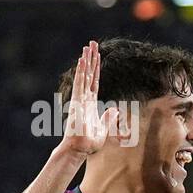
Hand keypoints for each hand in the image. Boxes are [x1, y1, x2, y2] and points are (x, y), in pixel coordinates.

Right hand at [61, 41, 118, 155]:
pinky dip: (81, 72)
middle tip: (92, 44)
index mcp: (90, 103)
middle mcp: (84, 98)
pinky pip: (80, 83)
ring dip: (86, 61)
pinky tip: (82, 61)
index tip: (97, 57)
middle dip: (90, 59)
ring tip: (88, 47)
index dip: (96, 69)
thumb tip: (114, 109)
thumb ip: (108, 118)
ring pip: (84, 75)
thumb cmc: (90, 142)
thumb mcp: (104, 129)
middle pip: (88, 74)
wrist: (79, 148)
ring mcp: (80, 98)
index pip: (94, 82)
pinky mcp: (78, 101)